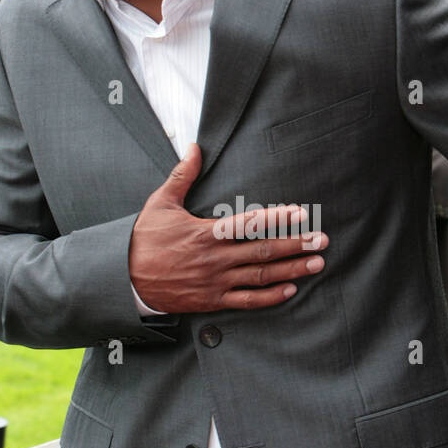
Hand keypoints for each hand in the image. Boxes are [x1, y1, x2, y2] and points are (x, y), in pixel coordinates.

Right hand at [128, 144, 328, 312]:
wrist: (125, 279)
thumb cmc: (144, 238)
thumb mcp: (161, 203)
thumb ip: (183, 175)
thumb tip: (195, 147)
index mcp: (205, 233)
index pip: (249, 224)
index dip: (277, 218)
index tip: (300, 213)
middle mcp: (215, 259)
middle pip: (263, 251)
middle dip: (296, 245)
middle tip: (322, 240)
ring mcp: (215, 282)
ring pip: (260, 276)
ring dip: (291, 270)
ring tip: (316, 263)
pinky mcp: (212, 301)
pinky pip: (246, 301)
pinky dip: (270, 297)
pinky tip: (290, 290)